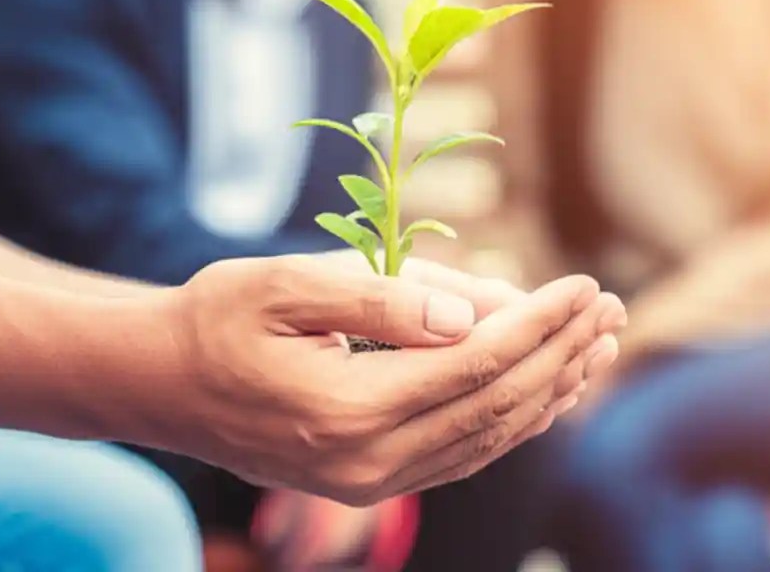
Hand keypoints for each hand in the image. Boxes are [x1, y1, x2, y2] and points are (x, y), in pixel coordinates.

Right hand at [145, 254, 623, 505]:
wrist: (160, 384)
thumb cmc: (217, 318)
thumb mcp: (288, 286)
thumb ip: (383, 301)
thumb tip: (477, 314)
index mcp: (348, 409)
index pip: (477, 365)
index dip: (540, 324)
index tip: (583, 285)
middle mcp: (368, 462)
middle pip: (497, 405)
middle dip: (562, 353)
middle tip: (609, 307)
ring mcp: (372, 482)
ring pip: (490, 437)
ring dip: (552, 390)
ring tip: (599, 344)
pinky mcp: (373, 483)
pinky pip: (465, 454)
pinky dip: (515, 420)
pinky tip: (549, 391)